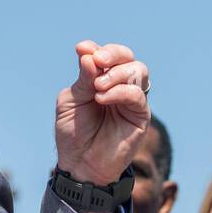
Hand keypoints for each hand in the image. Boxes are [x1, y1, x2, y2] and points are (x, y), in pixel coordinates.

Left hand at [55, 40, 149, 186]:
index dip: (97, 49)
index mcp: (100, 79)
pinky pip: (138, 95)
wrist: (80, 163)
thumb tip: (90, 54)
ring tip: (97, 88)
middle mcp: (119, 86)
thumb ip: (82, 79)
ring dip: (117, 73)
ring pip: (138, 71)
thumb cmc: (74, 132)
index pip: (107, 55)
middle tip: (97, 60)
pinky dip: (120, 91)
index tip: (82, 49)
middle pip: (128, 57)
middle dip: (113, 54)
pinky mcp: (140, 115)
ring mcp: (131, 100)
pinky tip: (102, 98)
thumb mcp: (71, 101)